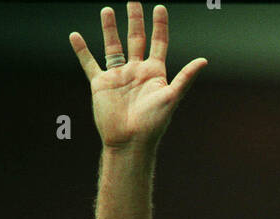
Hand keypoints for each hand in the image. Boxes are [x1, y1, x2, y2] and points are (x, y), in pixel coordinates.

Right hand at [69, 2, 205, 149]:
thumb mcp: (171, 98)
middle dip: (135, 20)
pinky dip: (82, 50)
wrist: (130, 143)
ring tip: (107, 10)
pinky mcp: (100, 84)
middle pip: (136, 39)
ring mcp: (118, 76)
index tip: (159, 7)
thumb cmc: (153, 124)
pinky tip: (75, 36)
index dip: (159, 25)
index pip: (158, 43)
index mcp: (154, 73)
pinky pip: (89, 63)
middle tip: (133, 0)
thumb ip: (185, 77)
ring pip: (113, 46)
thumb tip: (204, 61)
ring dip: (110, 28)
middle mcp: (136, 71)